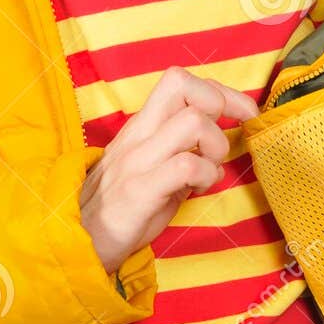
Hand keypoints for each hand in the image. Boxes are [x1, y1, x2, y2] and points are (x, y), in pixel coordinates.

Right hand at [79, 66, 259, 273]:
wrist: (79, 241)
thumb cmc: (120, 208)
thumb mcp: (151, 170)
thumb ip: (181, 153)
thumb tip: (218, 151)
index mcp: (141, 127)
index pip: (181, 82)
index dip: (220, 91)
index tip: (243, 113)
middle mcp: (138, 135)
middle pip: (182, 84)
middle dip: (222, 102)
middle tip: (231, 134)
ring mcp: (137, 161)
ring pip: (193, 122)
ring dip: (216, 145)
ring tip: (210, 168)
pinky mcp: (140, 190)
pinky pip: (186, 166)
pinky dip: (206, 176)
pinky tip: (198, 189)